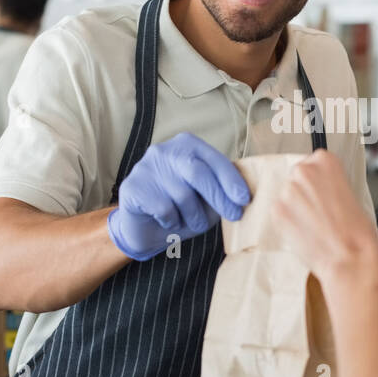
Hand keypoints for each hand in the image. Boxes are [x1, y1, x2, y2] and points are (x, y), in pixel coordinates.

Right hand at [107, 132, 249, 259]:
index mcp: (186, 146)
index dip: (231, 179)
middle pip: (198, 172)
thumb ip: (220, 192)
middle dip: (219, 197)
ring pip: (182, 195)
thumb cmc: (180, 211)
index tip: (244, 199)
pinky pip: (163, 208)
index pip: (213, 159)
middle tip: (234, 216)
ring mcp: (145, 167)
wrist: (143, 230)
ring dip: (194, 216)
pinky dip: (172, 222)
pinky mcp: (133, 187)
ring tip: (191, 223)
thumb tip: (241, 196)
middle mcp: (164, 151)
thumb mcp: (205, 200)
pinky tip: (167, 222)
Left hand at [273, 149, 377, 290]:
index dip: (319, 181)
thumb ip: (329, 182)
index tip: (323, 190)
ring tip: (315, 224)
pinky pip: (279, 212)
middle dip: (305, 193)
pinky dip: (288, 222)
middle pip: (297, 176)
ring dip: (296, 208)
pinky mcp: (277, 212)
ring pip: (287, 195)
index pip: (313, 161)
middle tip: (320, 211)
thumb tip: (319, 185)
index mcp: (325, 160)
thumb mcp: (351, 192)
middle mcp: (303, 171)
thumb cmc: (358, 231)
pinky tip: (305, 231)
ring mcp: (287, 191)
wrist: (351, 259)